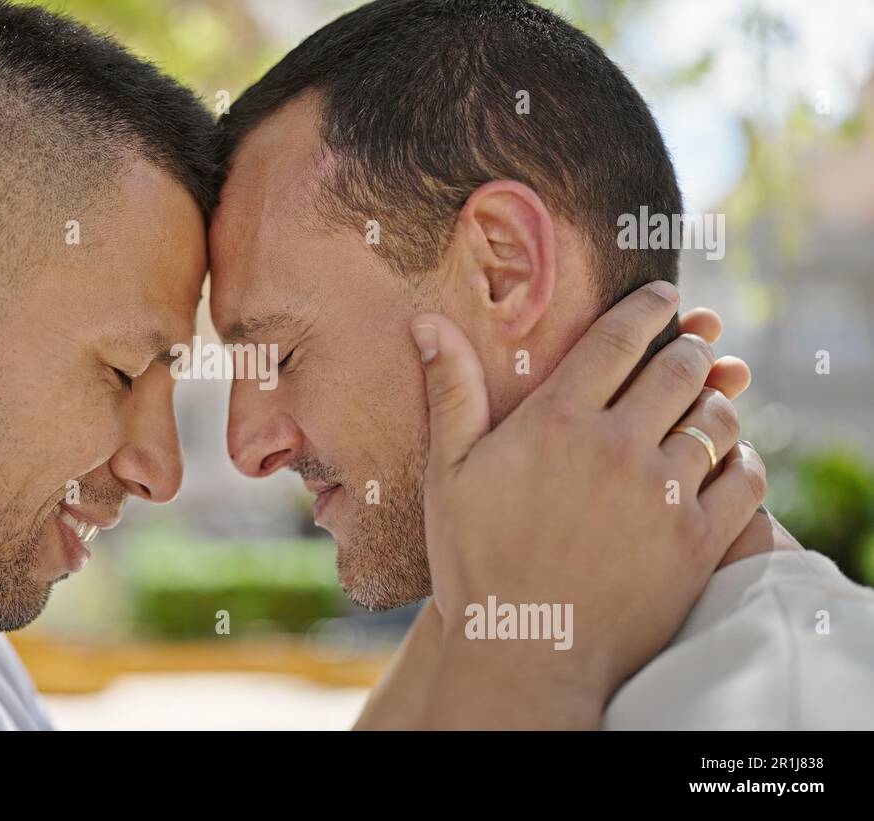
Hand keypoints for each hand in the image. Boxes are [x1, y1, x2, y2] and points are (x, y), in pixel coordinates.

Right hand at [409, 283, 765, 727]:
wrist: (522, 651)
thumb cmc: (476, 560)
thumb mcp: (449, 472)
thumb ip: (451, 392)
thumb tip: (428, 323)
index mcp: (558, 421)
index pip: (622, 337)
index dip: (652, 307)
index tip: (667, 296)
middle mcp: (617, 447)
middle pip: (681, 368)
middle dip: (690, 350)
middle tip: (689, 351)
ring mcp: (663, 495)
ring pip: (718, 421)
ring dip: (716, 404)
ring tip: (705, 408)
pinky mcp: (697, 541)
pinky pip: (743, 480)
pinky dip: (740, 463)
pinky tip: (722, 465)